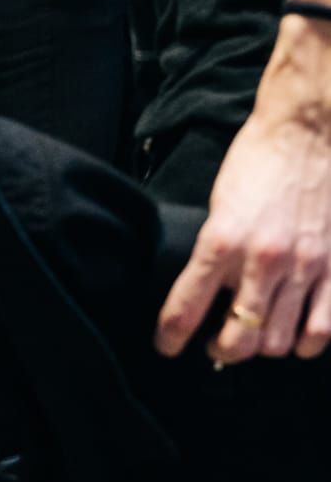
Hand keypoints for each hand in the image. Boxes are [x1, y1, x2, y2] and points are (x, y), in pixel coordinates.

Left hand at [157, 17, 330, 359]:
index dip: (171, 336)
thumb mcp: (219, 204)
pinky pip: (322, 328)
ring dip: (263, 347)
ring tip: (257, 336)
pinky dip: (306, 343)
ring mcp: (304, 267)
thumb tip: (207, 290)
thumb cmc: (260, 160)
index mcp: (221, 241)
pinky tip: (297, 339)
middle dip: (222, 350)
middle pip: (239, 338)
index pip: (186, 307)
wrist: (311, 132)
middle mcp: (262, 261)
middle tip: (216, 344)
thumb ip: (214, 250)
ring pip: (279, 341)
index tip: (166, 346)